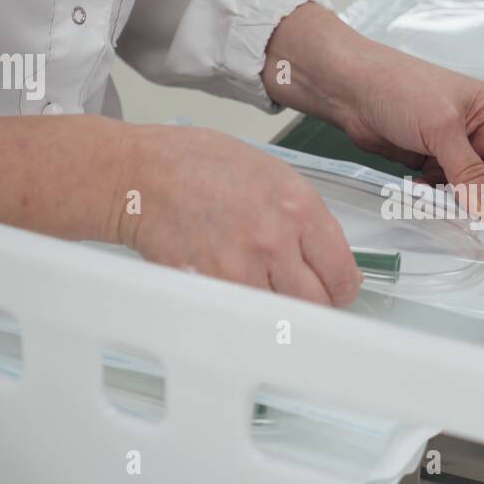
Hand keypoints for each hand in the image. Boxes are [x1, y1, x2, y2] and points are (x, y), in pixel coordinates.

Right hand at [118, 124, 361, 305]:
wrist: (141, 175)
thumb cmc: (199, 166)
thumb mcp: (273, 176)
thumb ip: (307, 219)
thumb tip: (332, 259)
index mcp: (298, 207)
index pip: (342, 273)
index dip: (340, 286)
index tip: (334, 289)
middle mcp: (274, 239)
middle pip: (318, 304)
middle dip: (314, 303)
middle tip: (301, 293)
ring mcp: (240, 267)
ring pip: (282, 316)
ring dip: (278, 309)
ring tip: (263, 286)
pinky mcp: (209, 287)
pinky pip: (244, 317)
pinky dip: (245, 313)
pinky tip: (236, 287)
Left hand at [344, 55, 483, 219]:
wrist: (352, 88)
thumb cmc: (399, 88)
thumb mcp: (442, 131)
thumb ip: (469, 173)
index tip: (479, 216)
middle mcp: (482, 129)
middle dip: (469, 196)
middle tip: (447, 206)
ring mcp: (456, 145)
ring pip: (465, 189)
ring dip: (447, 196)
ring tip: (426, 190)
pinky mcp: (433, 156)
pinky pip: (443, 188)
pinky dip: (432, 193)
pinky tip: (416, 185)